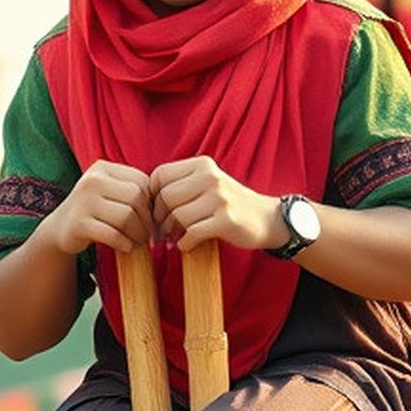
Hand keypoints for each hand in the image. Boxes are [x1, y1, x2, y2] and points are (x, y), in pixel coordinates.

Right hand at [39, 162, 153, 255]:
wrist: (60, 228)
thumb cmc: (94, 210)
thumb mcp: (110, 192)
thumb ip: (133, 190)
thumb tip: (165, 204)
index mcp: (103, 168)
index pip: (141, 182)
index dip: (152, 203)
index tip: (152, 219)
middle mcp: (92, 180)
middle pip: (136, 198)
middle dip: (147, 220)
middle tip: (148, 235)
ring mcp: (83, 201)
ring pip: (126, 216)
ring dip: (138, 234)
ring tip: (137, 241)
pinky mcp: (78, 224)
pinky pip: (112, 234)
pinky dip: (124, 243)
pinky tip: (125, 247)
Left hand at [151, 156, 281, 252]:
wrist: (267, 219)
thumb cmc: (229, 205)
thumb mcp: (206, 185)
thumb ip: (180, 186)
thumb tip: (143, 202)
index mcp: (202, 165)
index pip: (160, 175)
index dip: (151, 196)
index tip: (154, 212)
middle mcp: (210, 177)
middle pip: (166, 197)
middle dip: (159, 218)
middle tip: (161, 233)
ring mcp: (219, 197)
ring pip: (178, 215)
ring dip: (172, 233)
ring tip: (174, 238)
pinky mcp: (226, 220)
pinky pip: (192, 233)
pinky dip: (184, 243)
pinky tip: (186, 245)